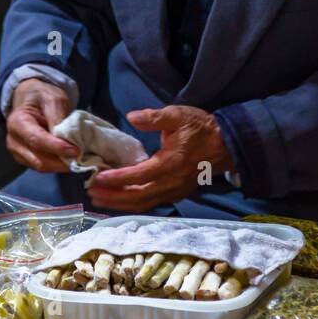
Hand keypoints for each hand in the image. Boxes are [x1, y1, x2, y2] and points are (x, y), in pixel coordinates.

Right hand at [6, 78, 78, 173]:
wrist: (30, 99)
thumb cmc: (42, 97)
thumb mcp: (53, 99)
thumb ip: (58, 118)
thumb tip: (67, 140)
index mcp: (17, 122)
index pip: (37, 140)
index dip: (57, 147)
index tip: (76, 151)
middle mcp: (14, 140)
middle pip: (39, 159)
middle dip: (61, 161)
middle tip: (82, 158)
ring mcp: (18, 152)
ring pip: (41, 166)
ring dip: (60, 165)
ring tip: (77, 159)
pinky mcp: (25, 159)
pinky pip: (42, 167)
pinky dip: (56, 165)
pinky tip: (68, 159)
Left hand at [88, 105, 233, 211]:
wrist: (226, 144)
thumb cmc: (200, 128)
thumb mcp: (177, 115)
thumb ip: (154, 117)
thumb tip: (131, 117)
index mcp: (170, 163)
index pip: (138, 176)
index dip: (117, 179)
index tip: (97, 178)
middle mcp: (171, 182)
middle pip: (137, 196)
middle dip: (113, 196)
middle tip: (91, 192)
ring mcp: (175, 190)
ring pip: (144, 203)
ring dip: (120, 204)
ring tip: (100, 199)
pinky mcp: (177, 193)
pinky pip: (152, 203)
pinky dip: (134, 204)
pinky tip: (121, 200)